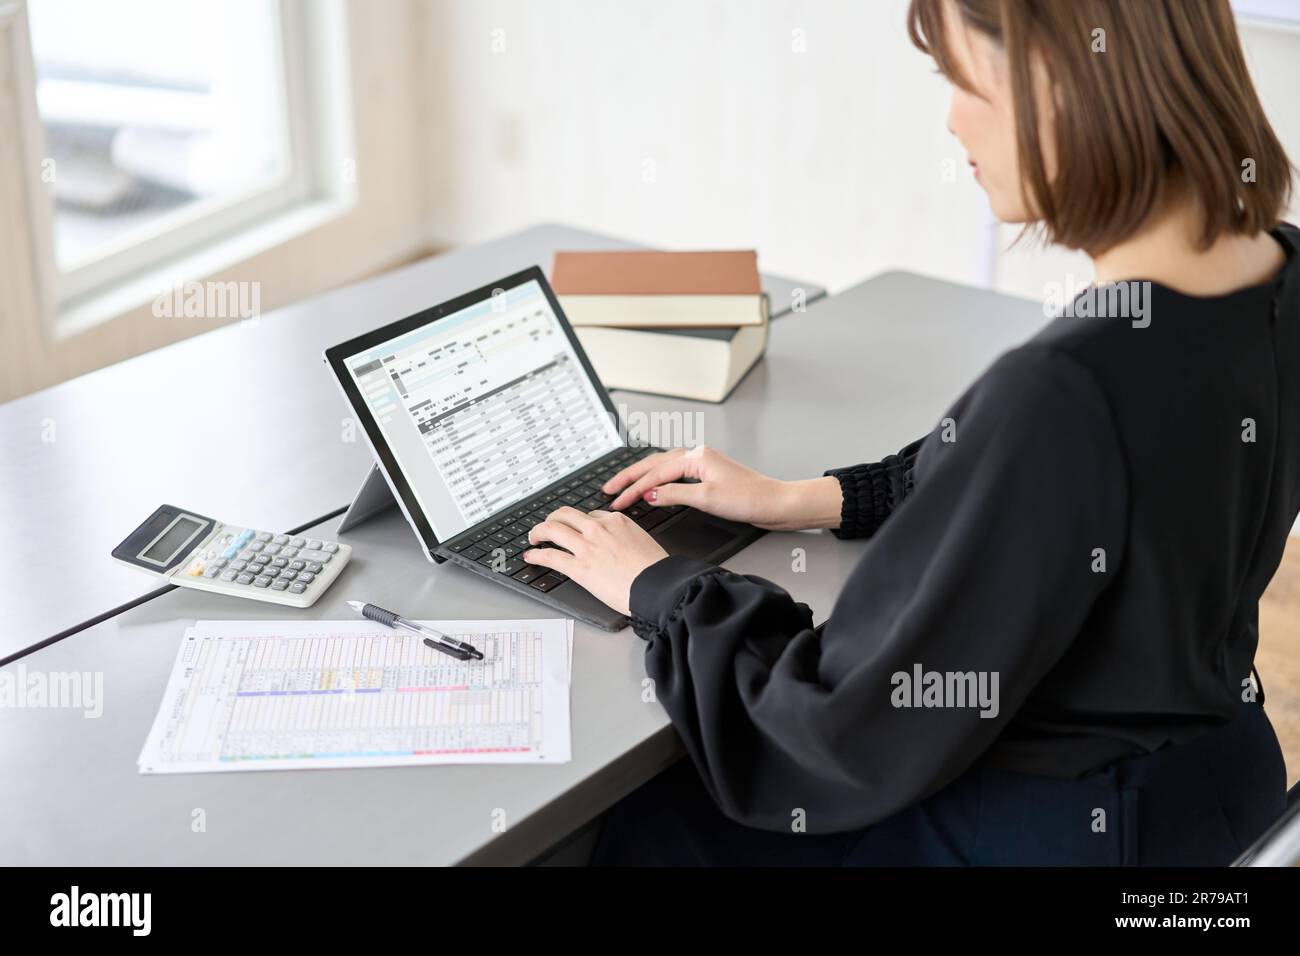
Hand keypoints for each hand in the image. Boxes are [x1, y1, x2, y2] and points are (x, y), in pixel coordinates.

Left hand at [523, 507, 668, 614]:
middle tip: (547, 526)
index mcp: (617, 521)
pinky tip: (531, 556)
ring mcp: (587, 546)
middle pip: (565, 514)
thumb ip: (626, 537)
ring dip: (538, 532)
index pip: (590, 515)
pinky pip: (550, 555)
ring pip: (552, 529)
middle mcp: (599, 529)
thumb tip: (620, 544)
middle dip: (553, 518)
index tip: (575, 528)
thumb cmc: (656, 570)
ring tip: (534, 537)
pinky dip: (537, 554)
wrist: (658, 585)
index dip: (579, 522)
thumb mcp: (643, 541)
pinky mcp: (579, 567)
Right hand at [602, 445, 842, 531]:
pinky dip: (657, 480)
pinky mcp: (706, 476)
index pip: (655, 472)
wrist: (774, 503)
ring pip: (662, 467)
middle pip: (653, 463)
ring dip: (641, 477)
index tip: (616, 500)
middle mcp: (696, 455)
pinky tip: (651, 487)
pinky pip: (673, 474)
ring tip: (622, 486)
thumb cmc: (748, 498)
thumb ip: (674, 494)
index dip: (633, 488)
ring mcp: (702, 464)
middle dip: (629, 476)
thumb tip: (649, 494)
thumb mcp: (707, 498)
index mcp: (695, 456)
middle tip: (608, 489)